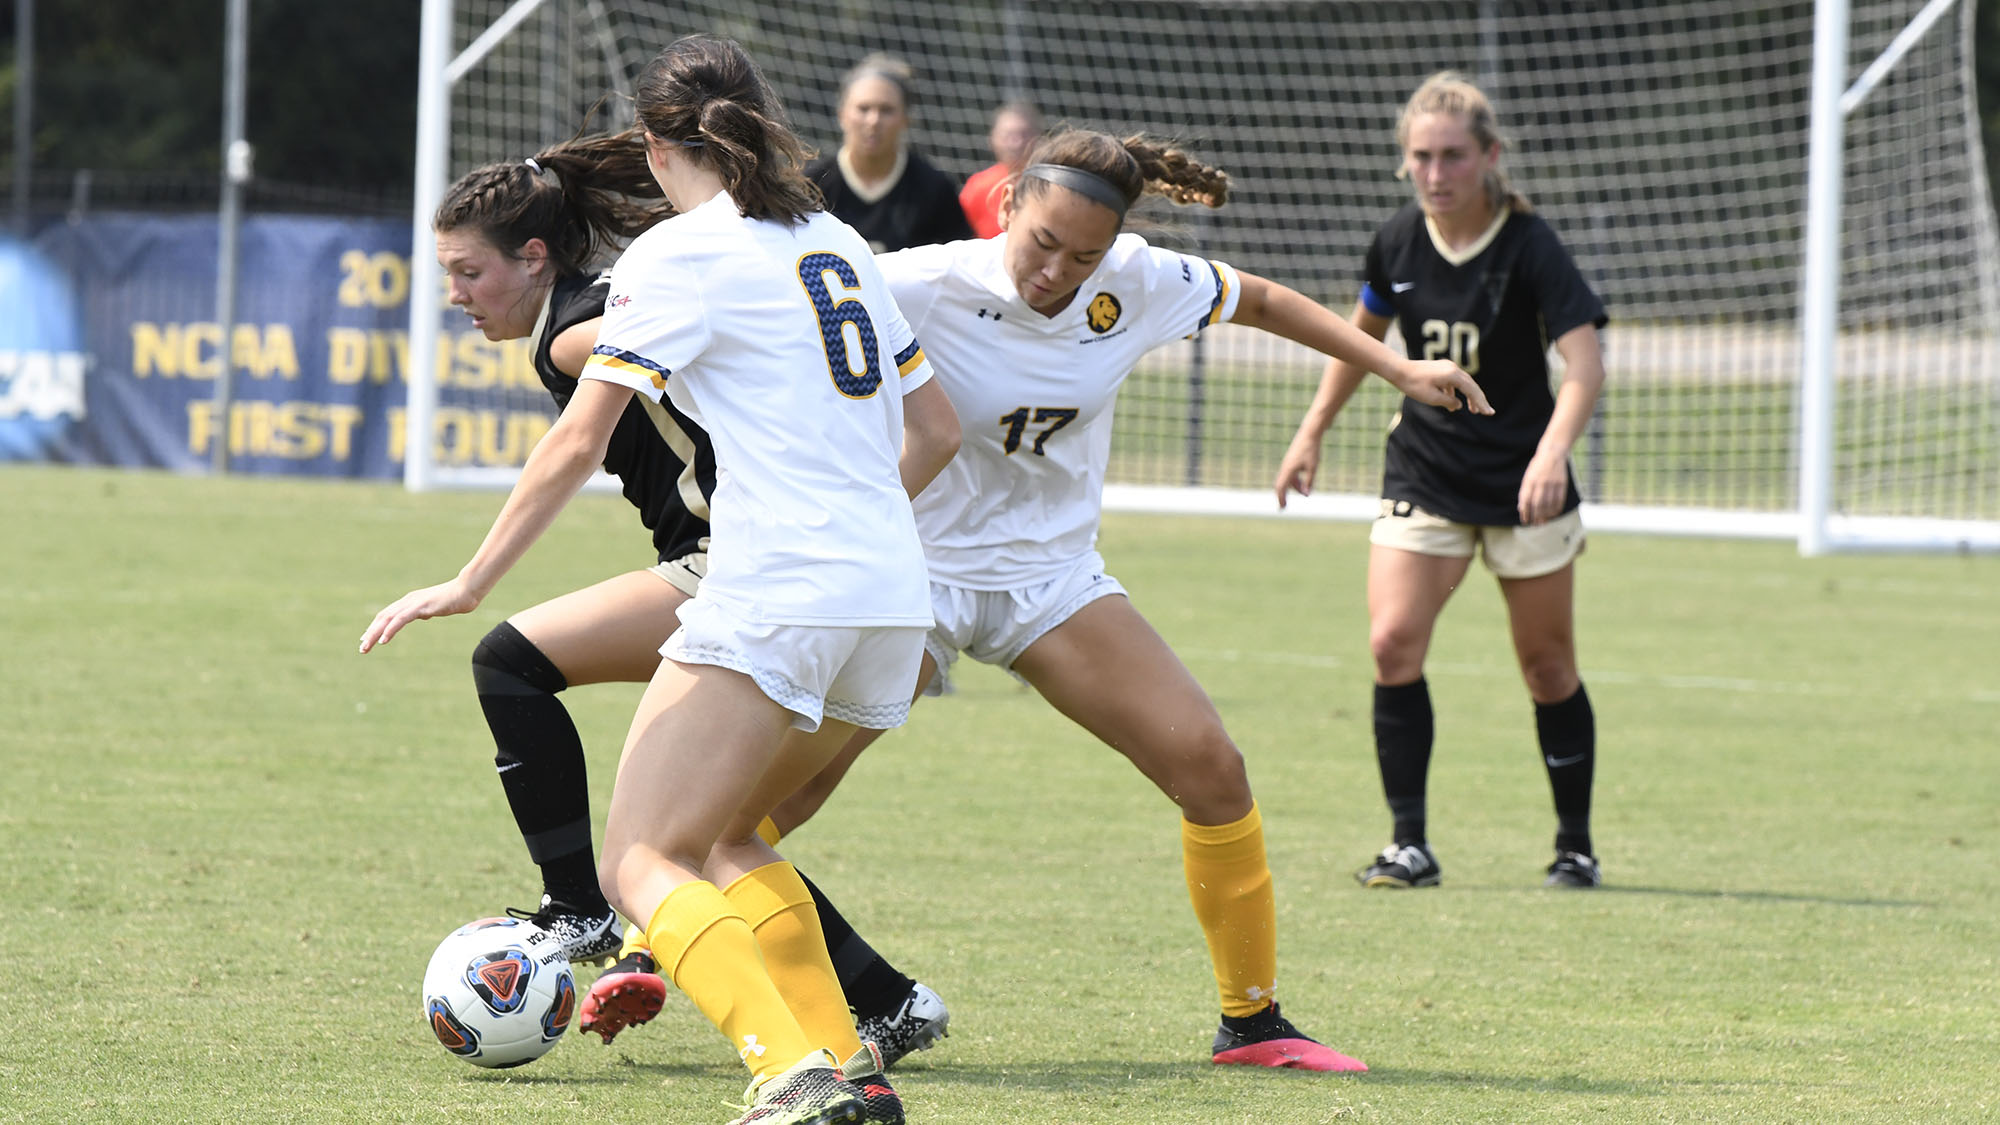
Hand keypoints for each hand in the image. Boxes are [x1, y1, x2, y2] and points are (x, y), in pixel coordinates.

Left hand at [358, 577, 481, 652]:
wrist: (467, 590)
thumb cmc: (456, 598)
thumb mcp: (437, 607)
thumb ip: (428, 610)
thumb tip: (424, 615)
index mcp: (410, 601)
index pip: (387, 614)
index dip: (376, 626)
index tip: (367, 638)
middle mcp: (408, 600)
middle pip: (383, 617)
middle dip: (371, 632)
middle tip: (362, 647)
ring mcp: (413, 603)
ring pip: (387, 619)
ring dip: (375, 633)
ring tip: (366, 646)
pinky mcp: (420, 607)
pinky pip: (400, 620)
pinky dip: (390, 630)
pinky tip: (383, 640)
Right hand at [1274, 428, 1323, 509]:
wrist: (1309, 433)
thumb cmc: (1312, 450)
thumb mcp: (1313, 468)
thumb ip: (1309, 482)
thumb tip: (1306, 494)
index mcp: (1288, 470)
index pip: (1281, 488)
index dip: (1281, 498)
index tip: (1282, 508)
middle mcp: (1285, 467)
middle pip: (1281, 485)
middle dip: (1283, 495)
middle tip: (1283, 506)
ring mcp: (1287, 463)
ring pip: (1287, 479)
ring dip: (1295, 487)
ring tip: (1305, 492)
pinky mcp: (1291, 459)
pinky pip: (1290, 474)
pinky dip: (1295, 480)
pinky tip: (1304, 481)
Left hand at [1395, 359, 1492, 414]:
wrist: (1399, 370)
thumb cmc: (1414, 385)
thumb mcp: (1432, 398)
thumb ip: (1448, 402)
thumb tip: (1459, 405)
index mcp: (1453, 375)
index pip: (1472, 390)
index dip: (1481, 403)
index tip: (1488, 413)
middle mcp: (1453, 368)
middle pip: (1471, 386)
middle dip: (1479, 400)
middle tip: (1486, 412)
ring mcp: (1447, 367)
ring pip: (1463, 383)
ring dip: (1469, 396)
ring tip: (1473, 410)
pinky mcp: (1441, 369)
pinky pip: (1454, 382)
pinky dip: (1456, 392)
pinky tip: (1454, 403)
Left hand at [1517, 451, 1568, 524]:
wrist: (1552, 453)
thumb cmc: (1537, 467)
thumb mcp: (1527, 477)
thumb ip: (1524, 492)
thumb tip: (1521, 508)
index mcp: (1529, 481)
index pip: (1525, 501)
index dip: (1525, 513)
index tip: (1525, 521)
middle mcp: (1540, 482)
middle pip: (1538, 505)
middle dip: (1536, 517)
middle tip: (1535, 524)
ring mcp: (1552, 483)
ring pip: (1549, 504)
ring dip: (1546, 516)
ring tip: (1543, 522)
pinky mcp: (1562, 484)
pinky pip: (1559, 500)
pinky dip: (1556, 510)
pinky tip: (1553, 515)